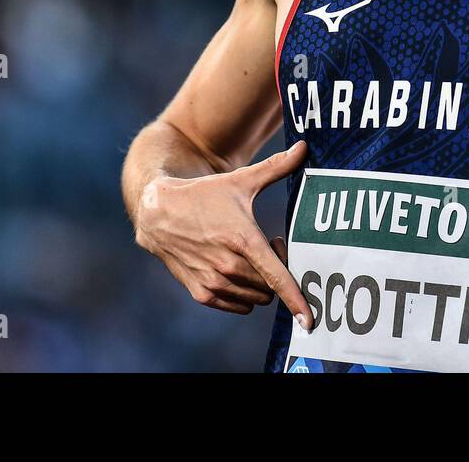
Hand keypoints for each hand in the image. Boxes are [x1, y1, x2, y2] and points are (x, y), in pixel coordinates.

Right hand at [135, 140, 313, 327]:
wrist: (159, 211)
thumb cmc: (204, 194)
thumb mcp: (241, 180)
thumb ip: (277, 166)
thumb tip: (305, 147)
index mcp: (242, 239)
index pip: (276, 276)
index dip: (295, 299)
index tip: (309, 320)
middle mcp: (228, 265)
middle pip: (270, 286)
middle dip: (277, 269)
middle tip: (269, 246)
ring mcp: (213, 281)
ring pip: (256, 298)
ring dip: (260, 283)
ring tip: (250, 256)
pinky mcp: (201, 292)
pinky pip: (237, 305)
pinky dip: (244, 294)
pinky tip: (236, 269)